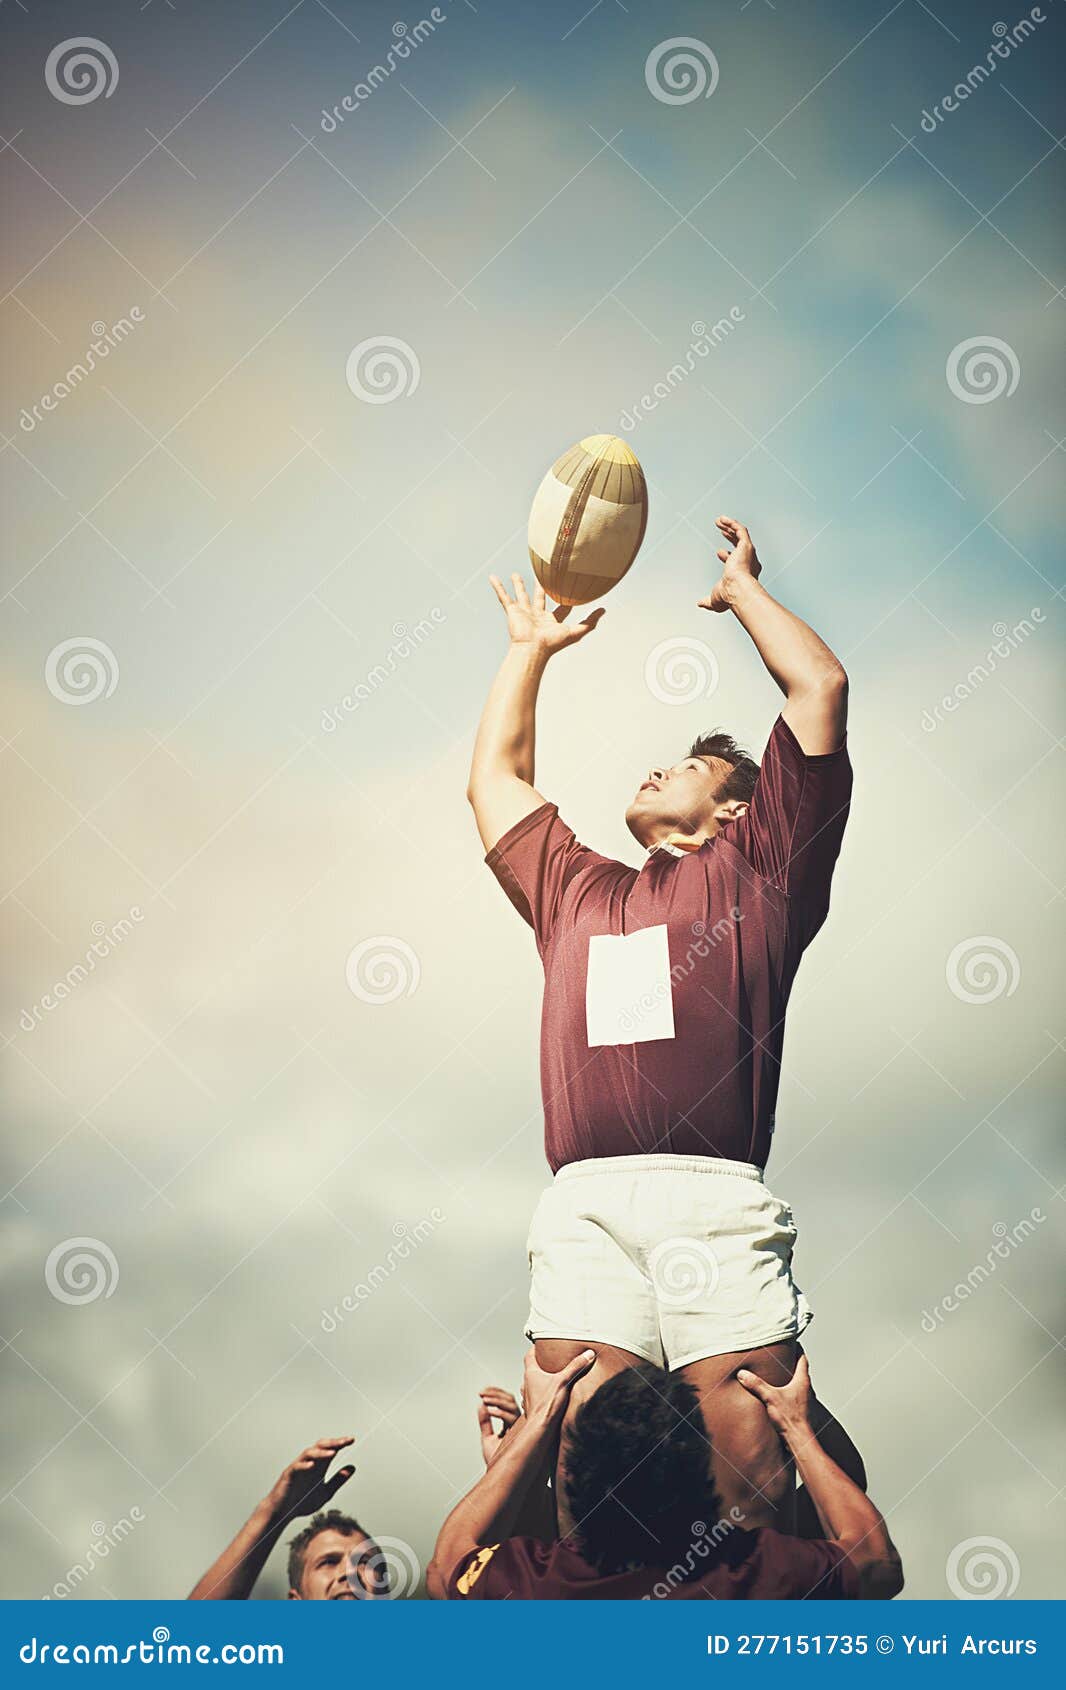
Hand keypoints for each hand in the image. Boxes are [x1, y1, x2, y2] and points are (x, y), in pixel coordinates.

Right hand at [261, 1437, 355, 1522]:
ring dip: (320, 1452)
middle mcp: (309, 1463)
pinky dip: (304, 1465)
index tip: (351, 1440)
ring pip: (308, 1453)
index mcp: (319, 1466)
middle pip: (320, 1447)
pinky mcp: (288, 1476)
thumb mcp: (325, 1492)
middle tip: (344, 1441)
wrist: (283, 1513)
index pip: (330, 1449)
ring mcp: (298, 1468)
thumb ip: (337, 1480)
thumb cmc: (302, 1501)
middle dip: (332, 1443)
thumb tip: (352, 1468)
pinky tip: (312, 1465)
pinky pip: (296, 1467)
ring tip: (332, 1453)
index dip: (340, 1443)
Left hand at [477, 1386, 521, 1465]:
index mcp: (512, 1423)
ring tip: (484, 1400)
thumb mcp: (487, 1439)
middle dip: (495, 1394)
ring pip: (512, 1407)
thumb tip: (480, 1406)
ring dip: (497, 1400)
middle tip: (482, 1393)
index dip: (496, 1393)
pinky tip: (490, 1411)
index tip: (482, 1392)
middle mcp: (518, 1424)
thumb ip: (485, 1423)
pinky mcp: (519, 1435)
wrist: (501, 1478)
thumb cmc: (498, 1462)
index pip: (507, 1400)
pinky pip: (512, 1419)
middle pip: (510, 1400)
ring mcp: (520, 1429)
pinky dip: (500, 1412)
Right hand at [489, 573, 604, 656]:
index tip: (572, 587)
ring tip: (515, 575)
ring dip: (518, 585)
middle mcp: (537, 616)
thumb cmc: (553, 644)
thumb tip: (604, 610)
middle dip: (540, 588)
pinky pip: (503, 596)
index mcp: (551, 621)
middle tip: (542, 577)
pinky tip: (492, 577)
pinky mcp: (512, 611)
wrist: (532, 649)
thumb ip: (590, 622)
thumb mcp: (576, 632)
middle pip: (539, 598)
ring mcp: (524, 613)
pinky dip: (498, 587)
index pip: (561, 607)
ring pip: (520, 595)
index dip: (568, 599)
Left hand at [521, 1347, 595, 1423]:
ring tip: (552, 1380)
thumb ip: (575, 1367)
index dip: (535, 1349)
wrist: (540, 1430)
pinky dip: (542, 1395)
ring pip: (532, 1385)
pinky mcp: (533, 1408)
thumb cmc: (547, 1405)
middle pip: (531, 1370)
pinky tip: (551, 1397)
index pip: (529, 1356)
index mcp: (531, 1374)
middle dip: (541, 1365)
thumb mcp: (564, 1381)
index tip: (541, 1344)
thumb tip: (588, 1354)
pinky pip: (536, 1397)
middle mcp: (527, 1384)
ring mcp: (529, 1397)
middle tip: (552, 1362)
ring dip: (540, 1381)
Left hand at [699, 516, 761, 613]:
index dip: (727, 556)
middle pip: (740, 545)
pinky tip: (721, 519)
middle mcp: (749, 562)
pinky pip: (740, 530)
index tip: (719, 552)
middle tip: (722, 531)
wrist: (736, 590)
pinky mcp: (746, 545)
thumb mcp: (715, 600)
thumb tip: (699, 603)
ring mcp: (748, 553)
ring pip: (740, 535)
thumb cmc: (728, 597)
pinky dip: (731, 523)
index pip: (737, 561)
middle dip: (731, 537)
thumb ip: (707, 601)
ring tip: (719, 520)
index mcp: (745, 574)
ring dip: (730, 527)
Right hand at [737, 1351, 812, 1440]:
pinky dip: (787, 1391)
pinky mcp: (800, 1410)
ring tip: (776, 1375)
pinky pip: (794, 1395)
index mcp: (802, 1380)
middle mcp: (805, 1388)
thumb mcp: (770, 1397)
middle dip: (790, 1363)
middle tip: (779, 1356)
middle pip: (800, 1370)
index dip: (797, 1349)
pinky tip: (777, 1395)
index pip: (803, 1358)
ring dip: (789, 1378)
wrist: (799, 1439)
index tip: (791, 1341)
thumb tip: (743, 1374)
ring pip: (798, 1383)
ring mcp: (804, 1399)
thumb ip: (756, 1384)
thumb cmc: (791, 1418)